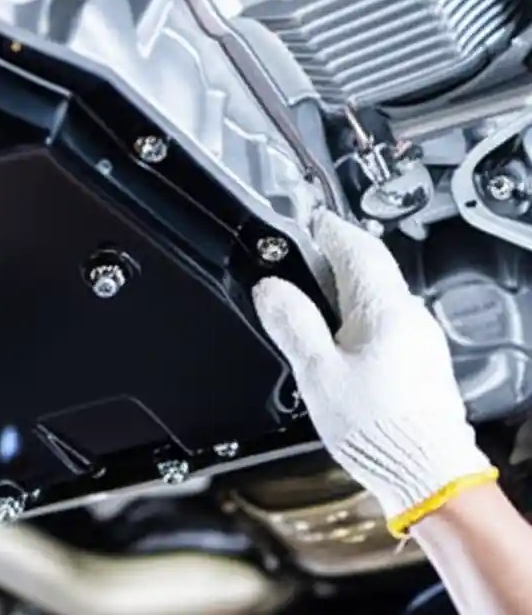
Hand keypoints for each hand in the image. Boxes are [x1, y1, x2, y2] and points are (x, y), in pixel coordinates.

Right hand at [252, 212, 492, 534]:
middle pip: (368, 268)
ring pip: (376, 296)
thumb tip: (270, 288)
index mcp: (385, 309)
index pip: (357, 246)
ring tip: (306, 298)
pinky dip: (356, 316)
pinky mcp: (418, 361)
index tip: (305, 221)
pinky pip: (385, 321)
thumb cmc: (376, 427)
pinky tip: (336, 337)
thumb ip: (292, 322)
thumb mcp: (317, 372)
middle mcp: (410, 316)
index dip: (326, 228)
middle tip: (294, 258)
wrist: (424, 472)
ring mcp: (419, 338)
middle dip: (330, 258)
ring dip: (341, 289)